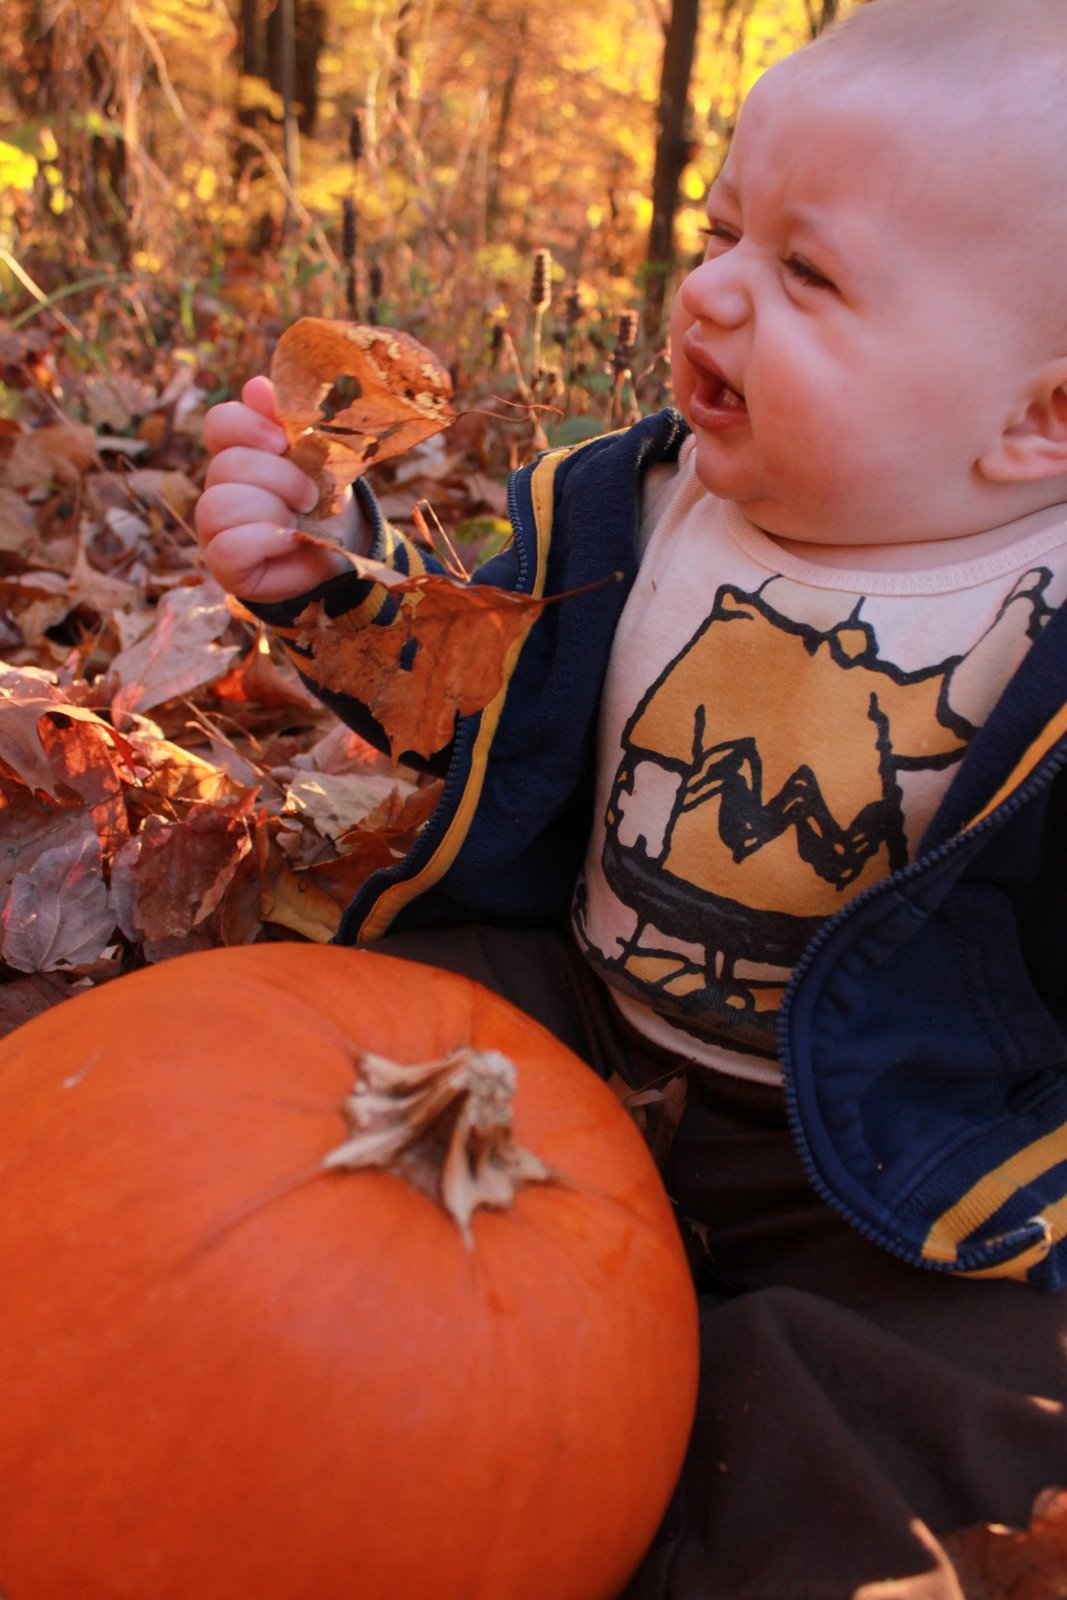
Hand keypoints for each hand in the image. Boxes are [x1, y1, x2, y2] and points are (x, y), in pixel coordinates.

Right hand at [196, 375, 363, 601]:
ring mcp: (215, 526)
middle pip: (227, 465)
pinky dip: (265, 540)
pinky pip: (229, 545)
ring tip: (298, 524)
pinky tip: (289, 542)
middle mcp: (219, 486)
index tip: (283, 441)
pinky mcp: (223, 563)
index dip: (247, 425)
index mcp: (240, 452)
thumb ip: (293, 426)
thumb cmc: (324, 504)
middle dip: (280, 478)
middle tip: (310, 497)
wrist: (340, 554)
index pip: (219, 423)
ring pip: (221, 504)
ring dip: (272, 511)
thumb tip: (257, 386)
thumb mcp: (319, 460)